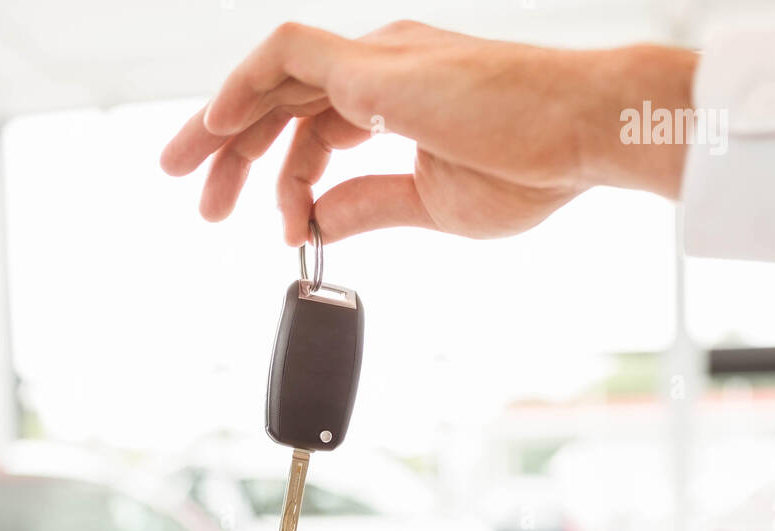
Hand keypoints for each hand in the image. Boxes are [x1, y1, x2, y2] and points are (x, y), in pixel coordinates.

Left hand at [160, 20, 696, 242]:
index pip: (315, 128)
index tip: (282, 231)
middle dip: (230, 148)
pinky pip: (286, 55)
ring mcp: (377, 59)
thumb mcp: (431, 203)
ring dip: (222, 129)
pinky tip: (215, 125)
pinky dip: (244, 85)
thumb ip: (366, 207)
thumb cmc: (533, 165)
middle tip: (199, 197)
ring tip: (190, 176)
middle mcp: (380, 67)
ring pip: (273, 80)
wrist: (583, 135)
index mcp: (397, 97)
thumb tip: (313, 223)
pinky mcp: (376, 64)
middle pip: (281, 99)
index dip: (288, 181)